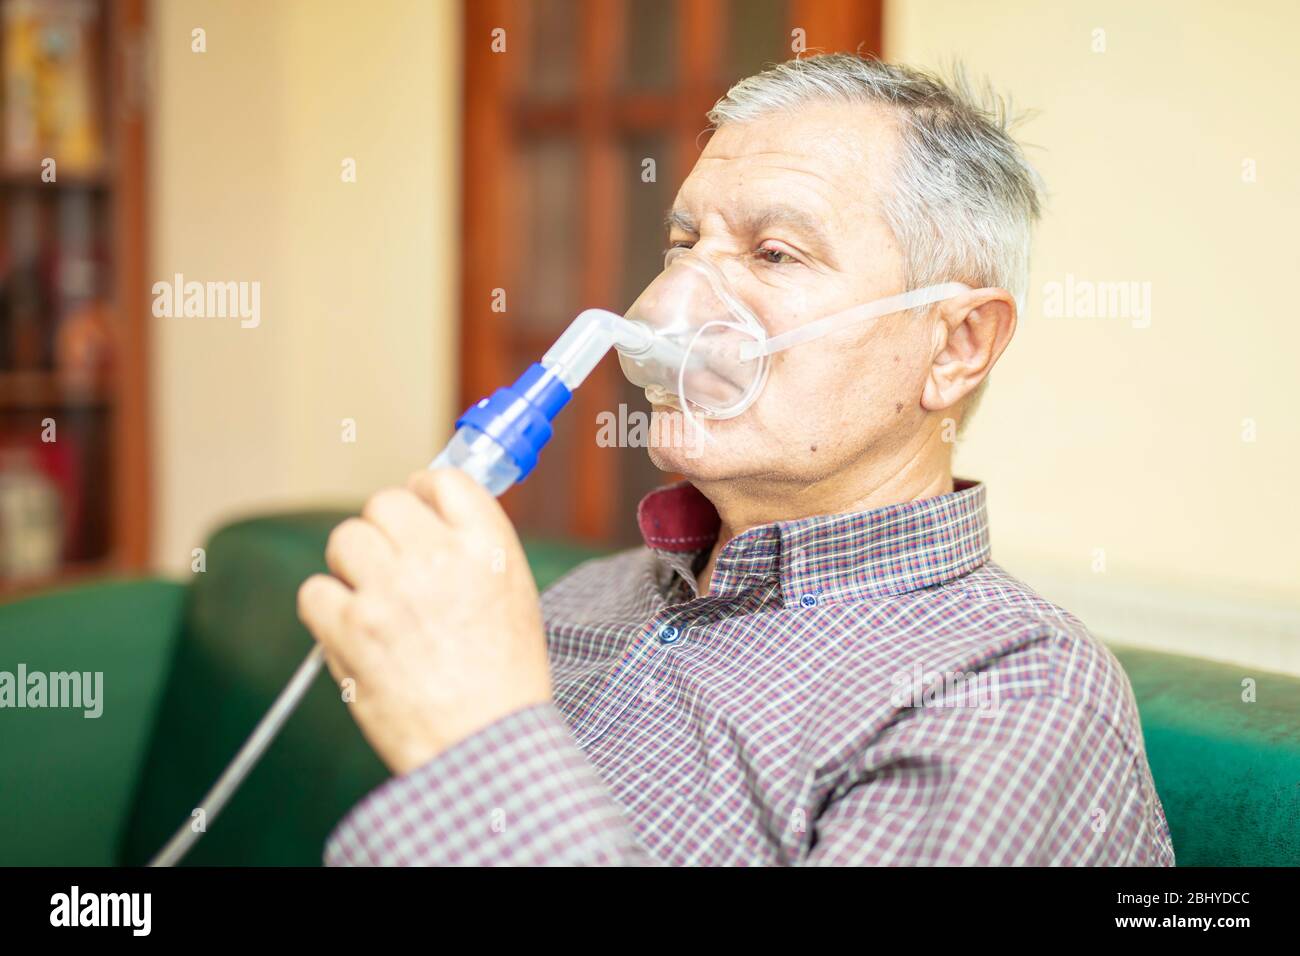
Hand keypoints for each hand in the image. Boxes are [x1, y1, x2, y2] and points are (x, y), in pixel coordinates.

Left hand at [297, 468, 551, 774]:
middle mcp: (438, 558)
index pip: (443, 480)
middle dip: (384, 532)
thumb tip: (432, 511)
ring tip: (374, 604)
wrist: (483, 747)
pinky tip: (354, 633)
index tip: (418, 511)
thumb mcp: (516, 595)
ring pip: (344, 539)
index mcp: (488, 547)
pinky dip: (327, 611)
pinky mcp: (348, 629)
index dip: (423, 492)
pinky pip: (314, 591)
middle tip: (393, 567)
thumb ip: (478, 546)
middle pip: (384, 504)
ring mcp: (389, 591)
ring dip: (353, 567)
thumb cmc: (504, 682)